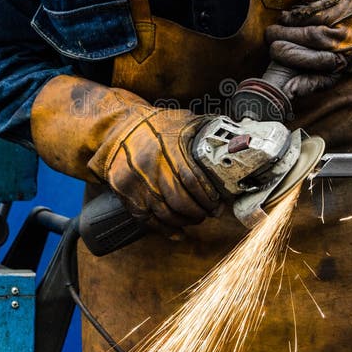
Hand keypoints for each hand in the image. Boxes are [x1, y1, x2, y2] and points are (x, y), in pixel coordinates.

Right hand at [88, 106, 221, 233]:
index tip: (217, 203)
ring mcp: (136, 183)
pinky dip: (165, 229)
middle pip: (180, 201)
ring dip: (185, 221)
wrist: (117, 130)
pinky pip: (148, 220)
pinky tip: (178, 231)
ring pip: (166, 214)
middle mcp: (150, 166)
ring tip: (196, 218)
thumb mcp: (181, 120)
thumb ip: (204, 132)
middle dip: (199, 212)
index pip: (192, 180)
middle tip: (210, 213)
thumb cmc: (155, 126)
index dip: (207, 197)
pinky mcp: (127, 195)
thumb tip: (233, 141)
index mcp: (166, 147)